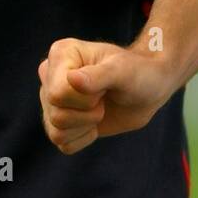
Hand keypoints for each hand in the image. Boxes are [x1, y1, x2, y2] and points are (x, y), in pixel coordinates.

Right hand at [39, 39, 173, 153]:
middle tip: (104, 97)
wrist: (147, 90)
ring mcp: (51, 98)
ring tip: (100, 108)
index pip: (57, 94)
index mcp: (60, 54)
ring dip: (86, 125)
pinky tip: (94, 122)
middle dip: (88, 113)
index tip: (105, 87)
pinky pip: (62, 143)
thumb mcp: (123, 71)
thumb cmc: (137, 73)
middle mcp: (50, 75)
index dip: (85, 100)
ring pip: (56, 132)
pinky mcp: (58, 120)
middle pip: (56, 114)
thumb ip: (99, 76)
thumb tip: (72, 79)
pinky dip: (83, 138)